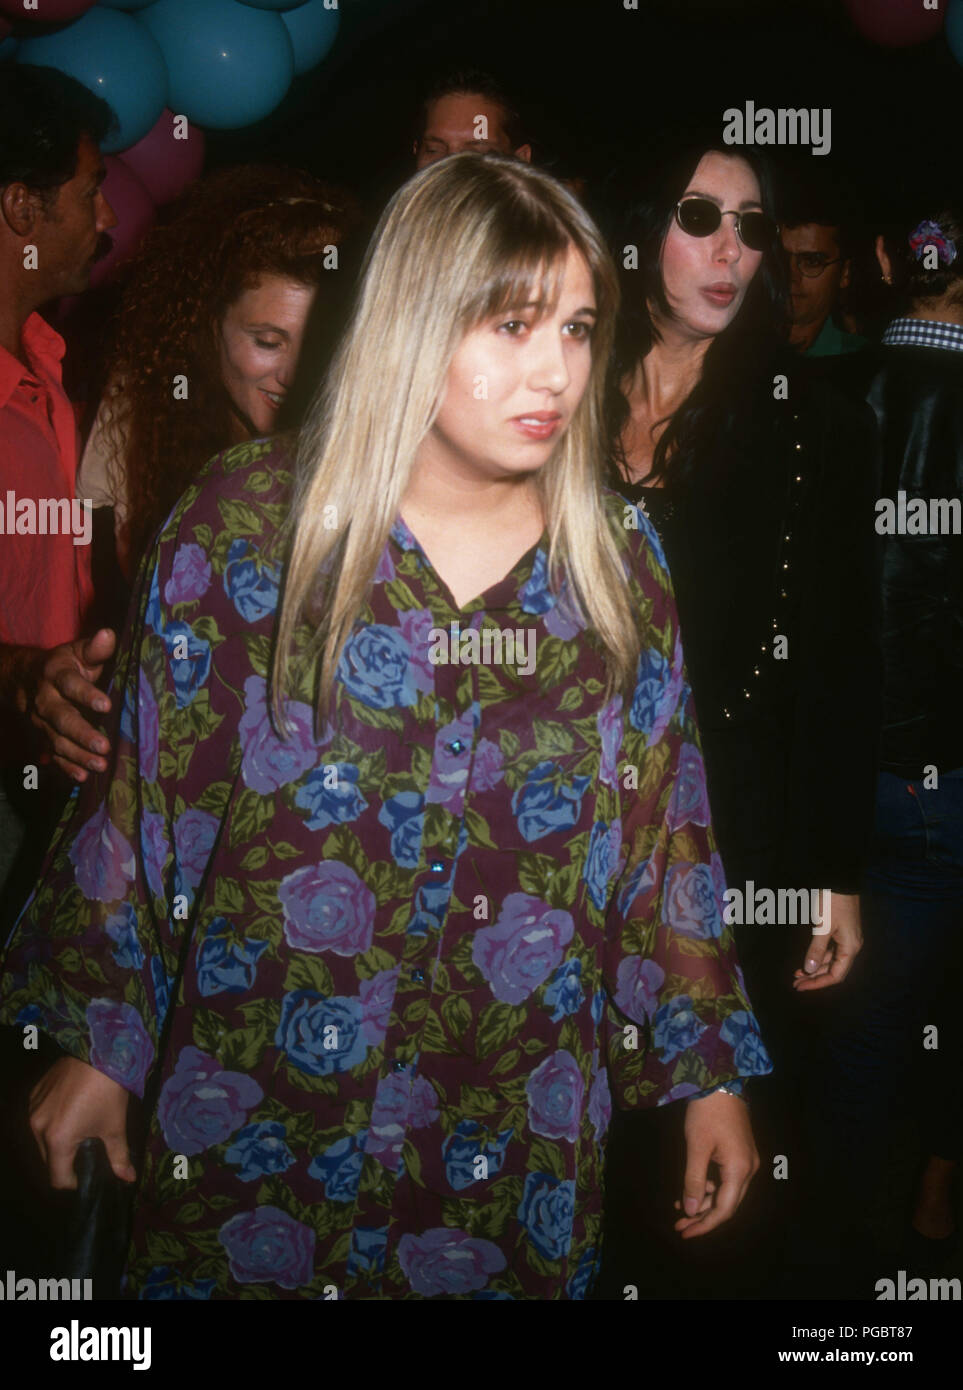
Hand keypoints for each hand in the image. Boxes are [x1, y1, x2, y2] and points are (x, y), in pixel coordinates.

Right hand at [25, 629, 116, 781]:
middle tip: (104, 746)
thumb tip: (109, 635)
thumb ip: (95, 648)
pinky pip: (53, 755)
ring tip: (100, 765)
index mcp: (55, 674)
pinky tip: (81, 777)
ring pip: (58, 740)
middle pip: (62, 718)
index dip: (87, 694)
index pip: (71, 684)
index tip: (106, 705)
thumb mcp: (78, 651)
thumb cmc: (65, 665)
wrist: (26, 680)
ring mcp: (42, 722)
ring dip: (78, 755)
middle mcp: (45, 700)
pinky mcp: (43, 738)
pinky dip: (66, 767)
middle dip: (82, 733)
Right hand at [29, 1055, 134, 1189]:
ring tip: (80, 1131)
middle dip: (66, 1162)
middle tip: (88, 1152)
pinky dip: (51, 1123)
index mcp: (58, 1140)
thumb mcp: (115, 1126)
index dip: (74, 1183)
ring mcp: (33, 1110)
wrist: (100, 1050)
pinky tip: (71, 1113)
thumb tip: (128, 1179)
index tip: (88, 1176)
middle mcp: (38, 1127)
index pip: (58, 1178)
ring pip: (41, 1141)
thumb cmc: (109, 1090)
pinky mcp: (34, 1095)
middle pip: (48, 1160)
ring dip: (57, 1142)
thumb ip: (119, 1157)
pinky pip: (39, 1120)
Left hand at [674, 1089, 758, 1238]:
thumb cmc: (706, 1113)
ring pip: (726, 1192)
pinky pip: (726, 1179)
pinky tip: (691, 1189)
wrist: (720, 1083)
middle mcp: (748, 1169)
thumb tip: (691, 1210)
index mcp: (740, 1169)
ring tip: (679, 1208)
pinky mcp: (740, 1153)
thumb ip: (693, 1180)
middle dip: (703, 1217)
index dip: (705, 1225)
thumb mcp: (696, 1147)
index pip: (724, 1210)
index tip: (685, 1233)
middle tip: (679, 1225)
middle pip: (727, 1204)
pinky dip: (709, 1187)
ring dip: (704, 1202)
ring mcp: (746, 1161)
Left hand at [792, 891, 861, 992]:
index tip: (800, 987)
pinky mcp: (840, 931)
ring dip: (815, 968)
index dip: (818, 983)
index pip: (836, 975)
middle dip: (814, 977)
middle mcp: (851, 946)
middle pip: (833, 970)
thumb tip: (808, 970)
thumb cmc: (832, 903)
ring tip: (797, 974)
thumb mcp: (822, 927)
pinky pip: (830, 950)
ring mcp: (846, 939)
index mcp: (851, 948)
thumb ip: (816, 950)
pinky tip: (806, 960)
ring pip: (831, 961)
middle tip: (795, 983)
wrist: (839, 880)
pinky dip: (817, 957)